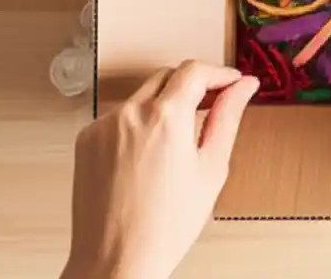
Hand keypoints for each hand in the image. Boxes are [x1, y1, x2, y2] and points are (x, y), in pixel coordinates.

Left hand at [62, 62, 258, 278]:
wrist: (116, 260)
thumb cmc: (165, 226)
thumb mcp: (211, 169)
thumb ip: (228, 118)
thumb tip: (244, 87)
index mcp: (166, 118)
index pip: (195, 70)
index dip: (219, 72)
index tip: (232, 82)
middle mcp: (130, 113)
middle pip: (167, 77)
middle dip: (192, 85)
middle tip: (212, 105)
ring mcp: (103, 125)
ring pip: (141, 97)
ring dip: (163, 106)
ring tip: (177, 144)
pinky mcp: (86, 139)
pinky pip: (118, 118)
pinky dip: (137, 125)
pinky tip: (148, 158)